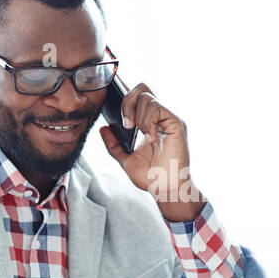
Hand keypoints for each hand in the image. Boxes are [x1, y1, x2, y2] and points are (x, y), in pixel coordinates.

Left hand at [98, 83, 204, 222]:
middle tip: (126, 124)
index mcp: (149, 122)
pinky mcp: (176, 122)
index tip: (117, 111)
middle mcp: (160, 116)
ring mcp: (168, 118)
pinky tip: (150, 136)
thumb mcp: (126, 159)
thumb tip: (103, 128)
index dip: (125, 95)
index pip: (137, 96)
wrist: (165, 189)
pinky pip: (157, 107)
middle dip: (127, 101)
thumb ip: (114, 144)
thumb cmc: (151, 177)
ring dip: (137, 115)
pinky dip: (148, 120)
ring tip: (140, 133)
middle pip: (141, 88)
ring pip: (146, 96)